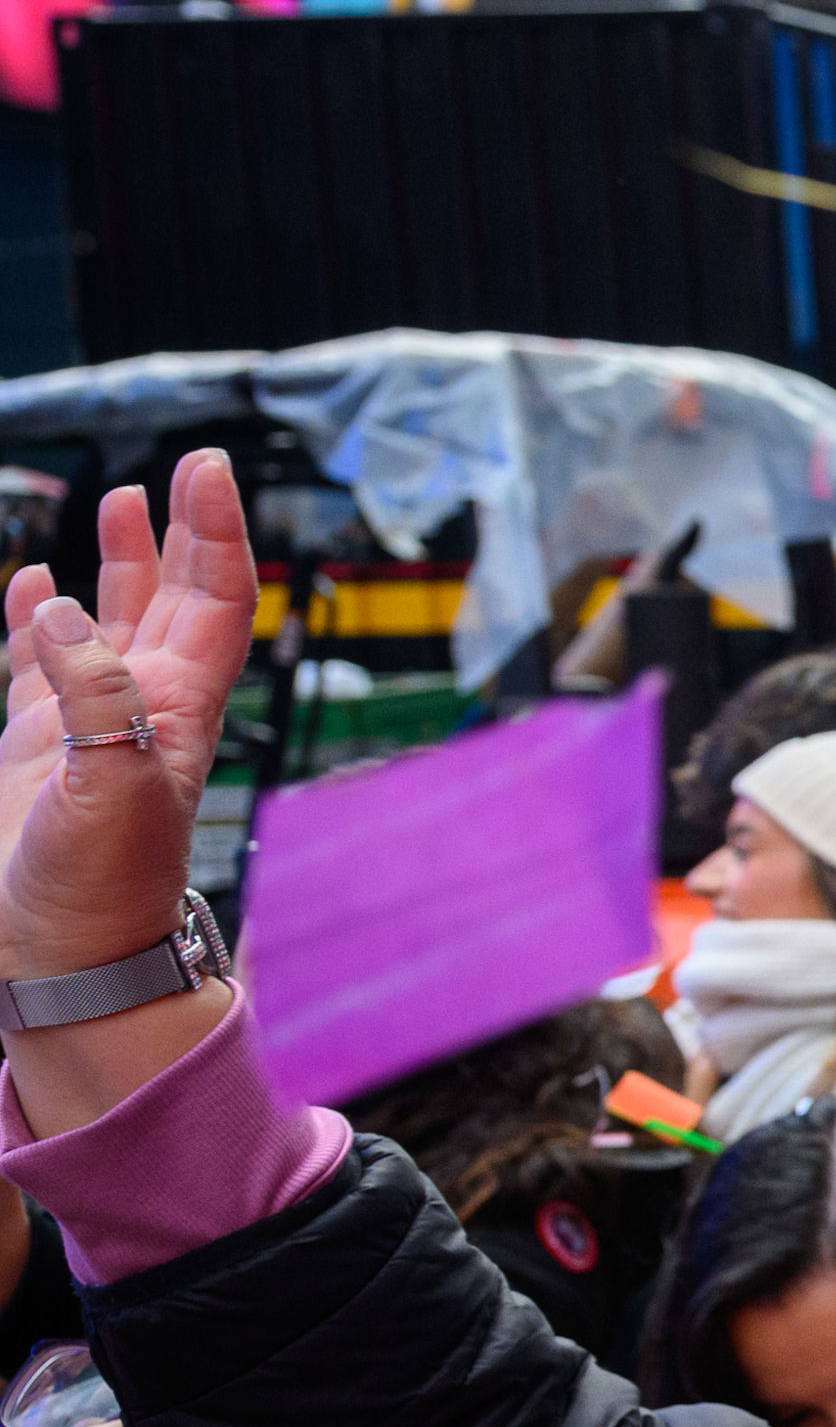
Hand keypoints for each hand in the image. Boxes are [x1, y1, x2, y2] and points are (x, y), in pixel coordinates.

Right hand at [0, 453, 258, 984]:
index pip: (215, 597)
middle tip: (180, 467)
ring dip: (118, 565)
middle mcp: (143, 705)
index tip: (207, 468)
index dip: (216, 531)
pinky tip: (30, 586)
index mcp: (182, 706)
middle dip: (179, 532)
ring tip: (119, 502)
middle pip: (174, 596)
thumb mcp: (112, 786)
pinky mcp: (35, 748)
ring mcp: (89, 724)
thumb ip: (93, 695)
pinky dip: (33, 620)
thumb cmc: (104, 888)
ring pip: (109, 622)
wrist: (65, 959)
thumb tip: (61, 608)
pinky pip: (36, 665)